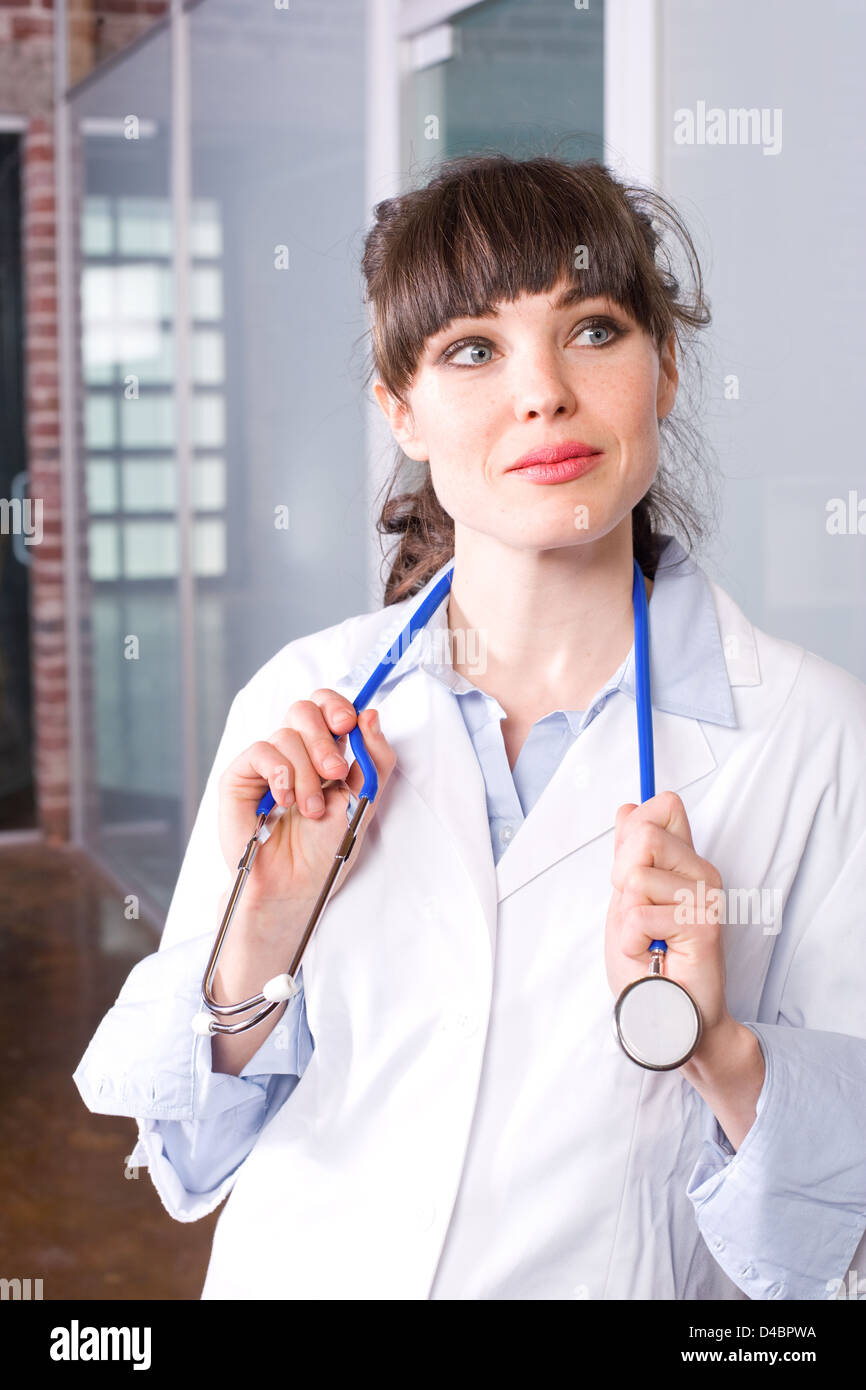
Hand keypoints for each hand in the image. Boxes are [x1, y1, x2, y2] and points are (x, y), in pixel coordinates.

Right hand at [217, 689, 395, 930]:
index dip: (337, 706)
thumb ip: (373, 759)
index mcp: (323, 752)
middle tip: (335, 774)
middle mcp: (293, 753)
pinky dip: (280, 774)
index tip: (350, 724)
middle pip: (304, 709)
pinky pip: (261, 751)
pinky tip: (285, 802)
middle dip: (324, 739)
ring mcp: (266, 763)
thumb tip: (370, 714)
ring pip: (287, 734)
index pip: (326, 706)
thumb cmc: (326, 848)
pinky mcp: (240, 776)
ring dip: (306, 775)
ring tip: (310, 810)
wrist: (297, 884)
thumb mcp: (363, 799)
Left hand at [604, 790, 731, 1039]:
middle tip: (638, 915)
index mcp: (684, 862)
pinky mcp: (703, 923)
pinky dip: (633, 941)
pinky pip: (639, 914)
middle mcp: (702, 872)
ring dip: (628, 916)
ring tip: (648, 939)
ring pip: (637, 876)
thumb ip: (629, 855)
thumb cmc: (646, 965)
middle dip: (623, 877)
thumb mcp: (625, 901)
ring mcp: (706, 896)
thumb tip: (628, 808)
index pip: (663, 807)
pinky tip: (653, 954)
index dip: (632, 835)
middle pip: (644, 835)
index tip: (629, 875)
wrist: (666, 1016)